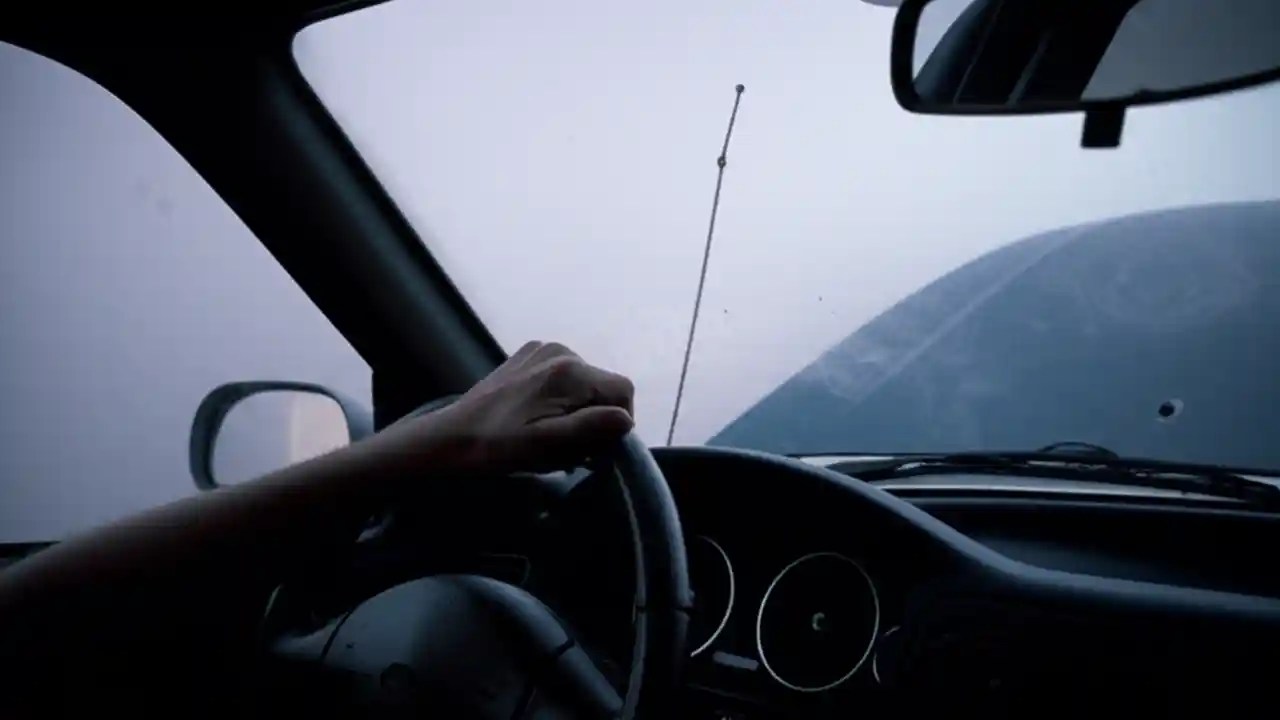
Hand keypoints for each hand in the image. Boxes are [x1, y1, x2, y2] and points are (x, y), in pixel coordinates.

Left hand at [398, 341, 635, 474]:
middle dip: (595, 418)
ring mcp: (542, 349)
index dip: (618, 422)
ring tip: (549, 434)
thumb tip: (626, 419)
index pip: (623, 391)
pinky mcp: (527, 355)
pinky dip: (560, 399)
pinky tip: (536, 417)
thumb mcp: (545, 446)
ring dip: (578, 410)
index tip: (596, 449)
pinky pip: (563, 376)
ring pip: (585, 383)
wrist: (449, 438)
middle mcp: (560, 350)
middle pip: (603, 387)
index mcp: (568, 371)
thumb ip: (588, 429)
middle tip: (569, 449)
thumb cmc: (497, 448)